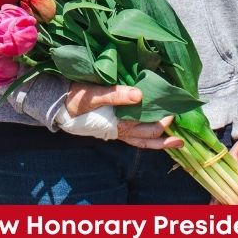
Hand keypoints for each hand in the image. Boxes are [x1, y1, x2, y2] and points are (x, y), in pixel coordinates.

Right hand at [65, 82, 181, 150]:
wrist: (58, 104)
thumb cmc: (75, 98)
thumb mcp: (94, 94)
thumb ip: (115, 95)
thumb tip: (140, 95)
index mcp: (119, 124)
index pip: (148, 127)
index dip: (163, 120)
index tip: (174, 108)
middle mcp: (120, 131)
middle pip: (149, 136)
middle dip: (166, 131)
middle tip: (179, 118)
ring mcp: (117, 131)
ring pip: (143, 141)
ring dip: (161, 142)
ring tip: (178, 142)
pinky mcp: (113, 127)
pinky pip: (135, 138)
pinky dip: (148, 139)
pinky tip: (154, 135)